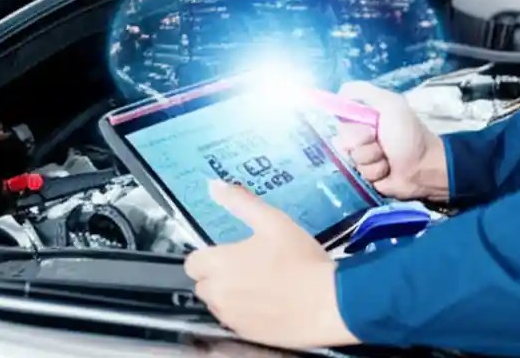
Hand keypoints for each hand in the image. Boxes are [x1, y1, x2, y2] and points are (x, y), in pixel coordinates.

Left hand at [183, 180, 358, 348]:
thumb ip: (240, 202)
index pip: (192, 262)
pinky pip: (234, 321)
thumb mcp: (272, 221)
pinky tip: (269, 304)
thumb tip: (213, 185)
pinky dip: (244, 313)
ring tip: (261, 285)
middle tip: (249, 266)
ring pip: (218, 305)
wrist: (327, 303)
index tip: (231, 252)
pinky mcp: (245, 335)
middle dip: (218, 276)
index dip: (210, 255)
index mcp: (218, 264)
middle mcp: (217, 294)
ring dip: (230, 295)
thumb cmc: (300, 258)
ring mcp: (230, 318)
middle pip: (203, 285)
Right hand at [336, 82, 448, 201]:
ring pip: (352, 159)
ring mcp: (363, 156)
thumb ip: (362, 91)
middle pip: (342, 141)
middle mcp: (359, 135)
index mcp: (363, 116)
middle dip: (363, 143)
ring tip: (388, 158)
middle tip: (381, 142)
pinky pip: (360, 174)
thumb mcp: (389, 103)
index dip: (351, 126)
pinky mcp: (367, 175)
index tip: (368, 127)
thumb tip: (339, 93)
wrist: (424, 165)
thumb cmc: (408, 133)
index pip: (339, 119)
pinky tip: (388, 170)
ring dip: (372, 158)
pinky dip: (377, 171)